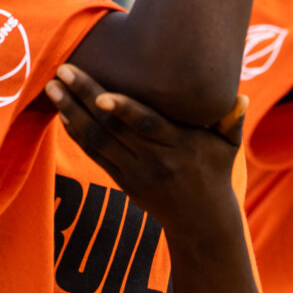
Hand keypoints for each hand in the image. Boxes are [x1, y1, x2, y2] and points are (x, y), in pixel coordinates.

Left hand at [45, 61, 245, 235]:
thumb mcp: (229, 147)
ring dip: (70, 112)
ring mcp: (135, 172)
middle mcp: (154, 159)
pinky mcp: (122, 180)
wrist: (201, 222)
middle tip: (62, 70)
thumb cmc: (216, 172)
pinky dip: (76, 132)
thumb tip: (241, 97)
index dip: (123, 110)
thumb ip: (232, 120)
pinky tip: (61, 112)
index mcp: (179, 145)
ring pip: (97, 140)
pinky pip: (94, 154)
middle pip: (112, 128)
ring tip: (52, 87)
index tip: (101, 94)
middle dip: (84, 97)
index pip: (147, 126)